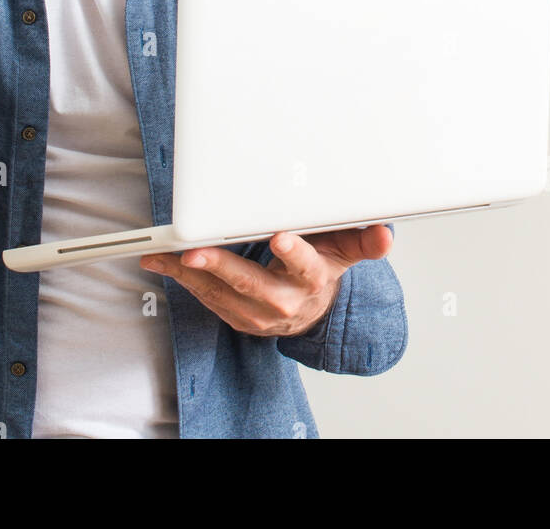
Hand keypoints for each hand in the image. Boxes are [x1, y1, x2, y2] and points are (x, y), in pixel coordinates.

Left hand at [140, 225, 392, 337]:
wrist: (310, 310)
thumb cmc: (320, 269)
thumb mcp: (344, 252)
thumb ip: (362, 240)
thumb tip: (385, 234)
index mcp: (311, 279)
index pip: (305, 266)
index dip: (294, 254)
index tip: (281, 238)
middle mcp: (283, 300)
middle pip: (252, 283)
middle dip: (222, 267)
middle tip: (196, 252)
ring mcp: (256, 312)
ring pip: (221, 293)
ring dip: (191, 273)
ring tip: (166, 254)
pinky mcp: (234, 315)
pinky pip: (206, 297)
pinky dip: (182, 279)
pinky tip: (163, 262)